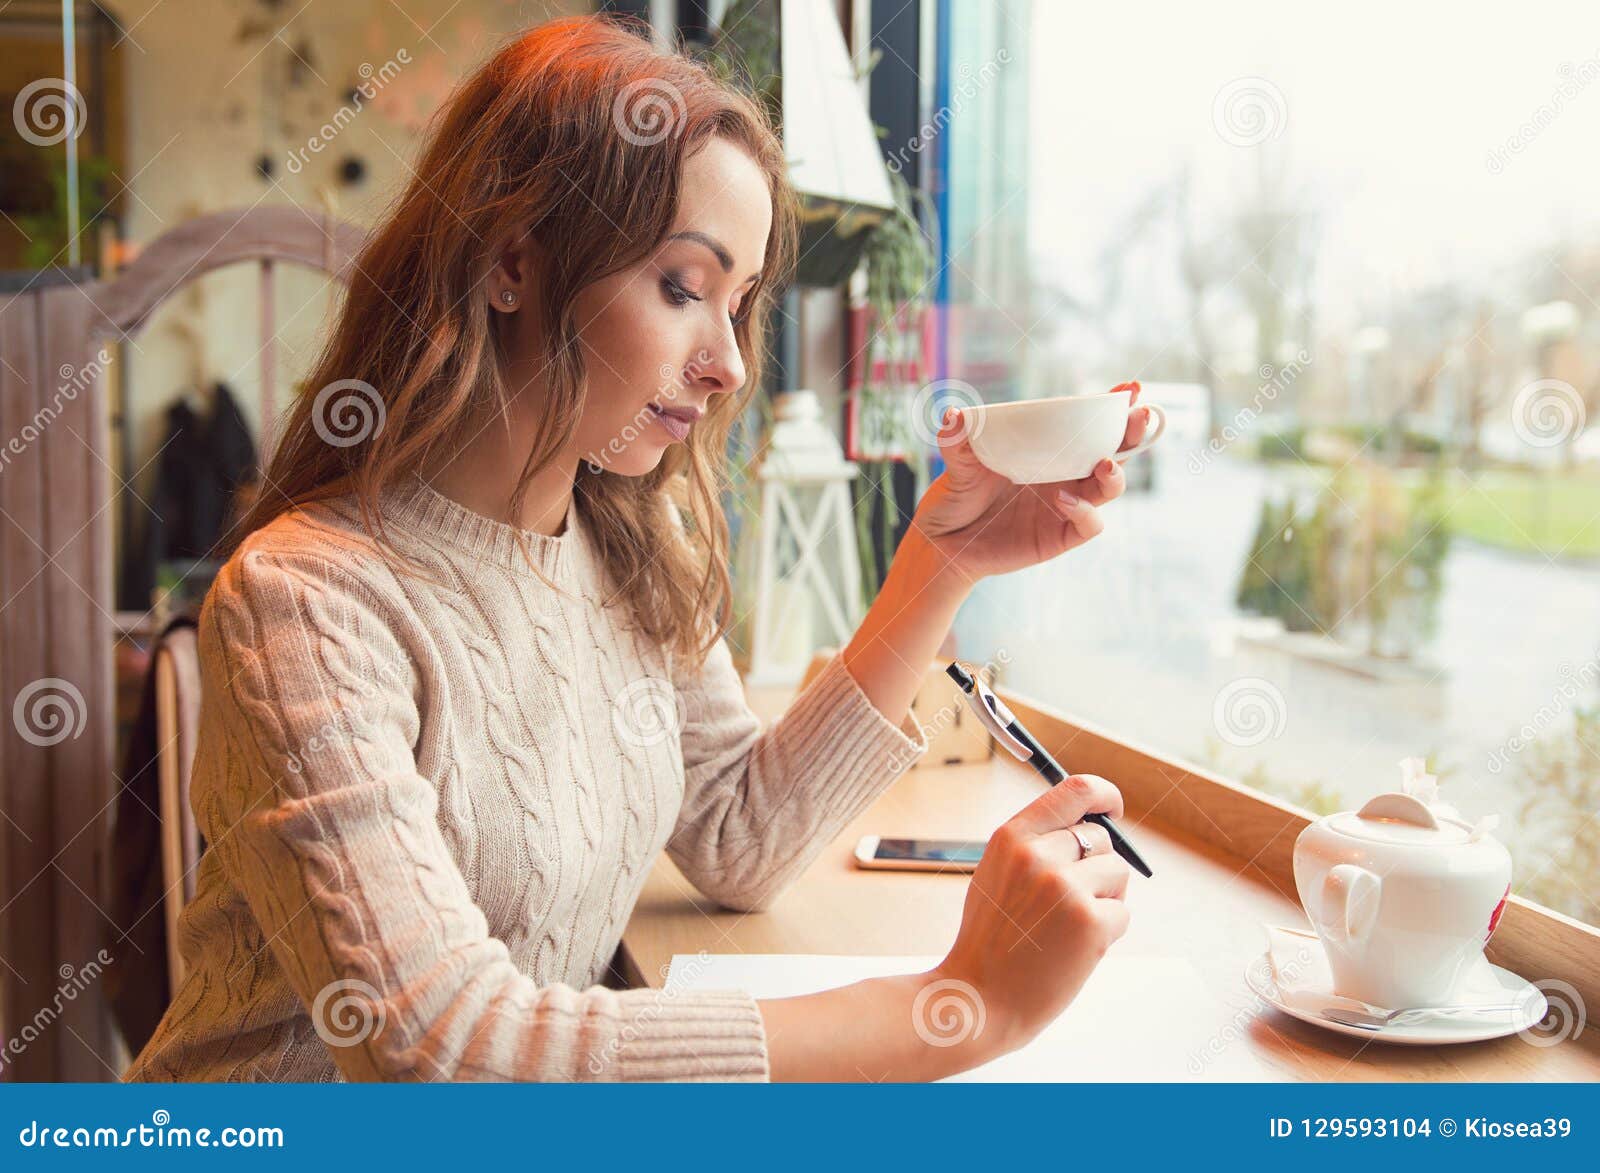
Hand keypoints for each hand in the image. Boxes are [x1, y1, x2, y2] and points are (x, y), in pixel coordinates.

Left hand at [908, 382, 1153, 583]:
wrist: (944, 542)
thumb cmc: (956, 497)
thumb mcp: (958, 464)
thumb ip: (958, 440)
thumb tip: (954, 415)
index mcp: (1049, 451)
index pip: (1089, 426)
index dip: (1114, 408)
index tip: (1130, 389)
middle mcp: (1065, 475)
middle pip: (1114, 452)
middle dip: (1133, 433)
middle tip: (1140, 415)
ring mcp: (1067, 506)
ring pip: (1109, 487)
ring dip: (1116, 474)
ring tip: (1106, 464)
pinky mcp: (1060, 536)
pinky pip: (1089, 524)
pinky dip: (1084, 511)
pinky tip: (1063, 499)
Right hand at [934, 774, 1131, 1059]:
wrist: (979, 998)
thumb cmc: (989, 941)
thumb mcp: (996, 874)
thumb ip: (1035, 845)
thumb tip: (1090, 827)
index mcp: (1011, 838)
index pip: (1074, 791)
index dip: (1104, 794)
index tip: (1112, 807)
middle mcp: (1038, 855)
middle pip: (1101, 838)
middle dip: (1097, 867)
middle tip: (1071, 903)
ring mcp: (1065, 888)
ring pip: (1118, 873)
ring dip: (1106, 899)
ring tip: (1069, 927)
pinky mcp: (1090, 922)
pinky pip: (1122, 913)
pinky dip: (1107, 932)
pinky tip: (1073, 950)